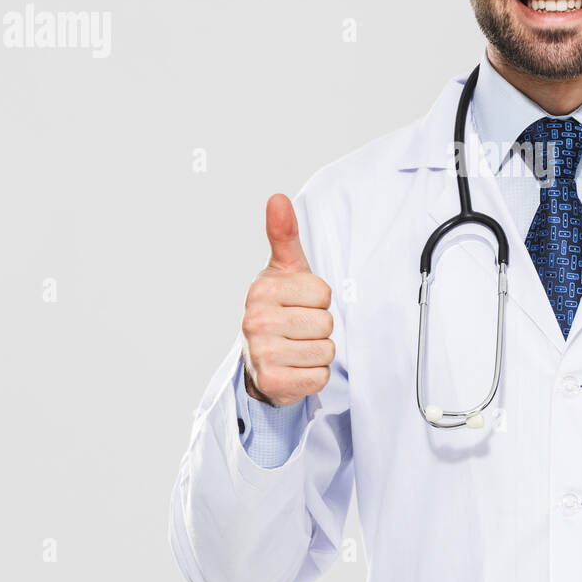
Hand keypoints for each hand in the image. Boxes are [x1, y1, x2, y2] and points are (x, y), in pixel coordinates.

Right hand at [240, 194, 334, 406]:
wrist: (260, 359)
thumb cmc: (280, 308)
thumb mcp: (285, 269)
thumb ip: (284, 233)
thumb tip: (277, 198)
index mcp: (262, 289)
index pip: (323, 293)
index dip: (318, 300)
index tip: (299, 304)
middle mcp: (255, 321)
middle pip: (326, 322)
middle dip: (319, 327)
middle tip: (297, 329)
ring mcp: (261, 354)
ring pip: (326, 350)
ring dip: (318, 352)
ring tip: (296, 348)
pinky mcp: (273, 383)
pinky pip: (320, 377)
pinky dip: (314, 375)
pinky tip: (295, 368)